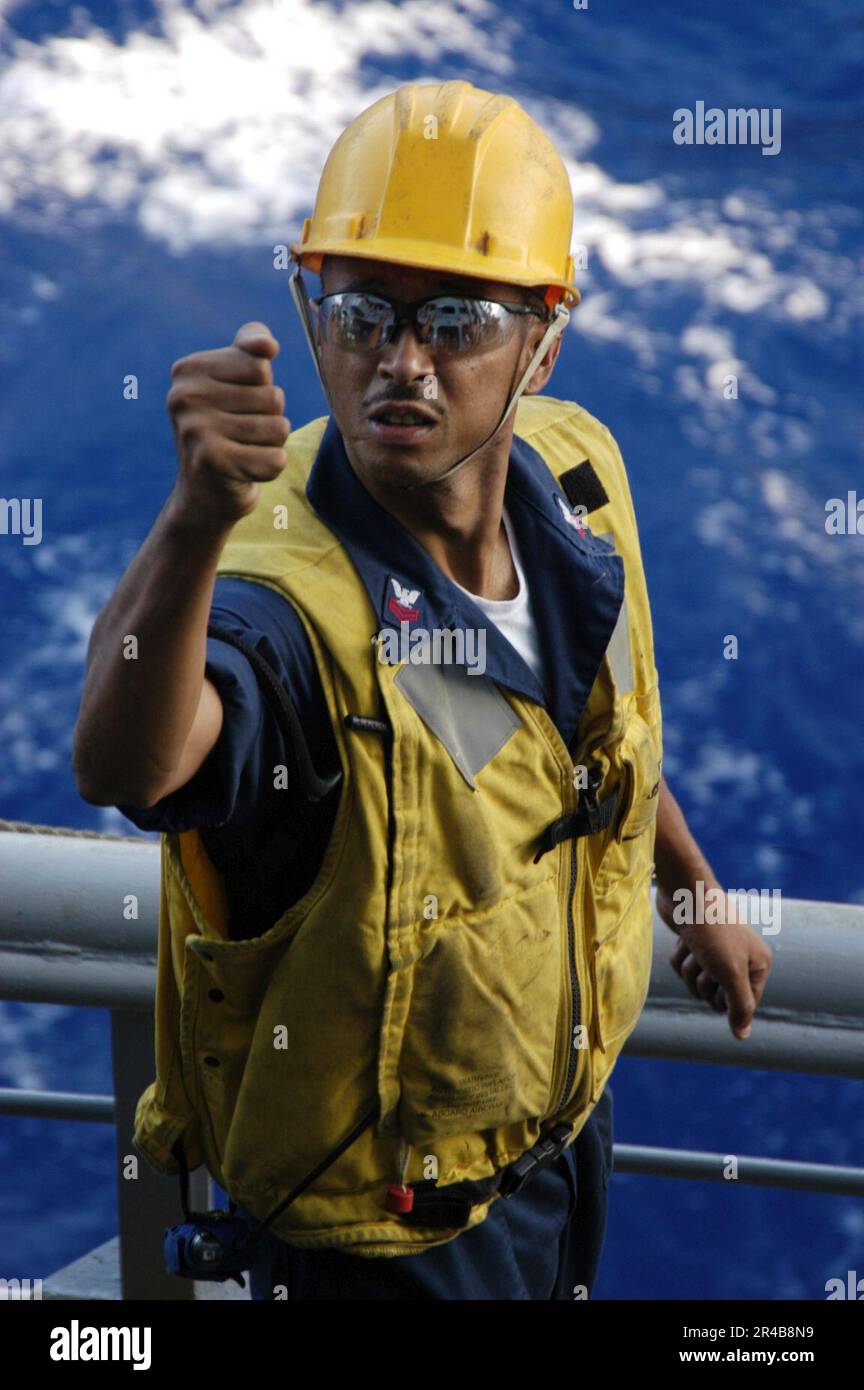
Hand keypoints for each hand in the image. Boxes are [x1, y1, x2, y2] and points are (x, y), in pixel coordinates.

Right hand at [166, 321, 290, 527]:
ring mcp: (194, 429)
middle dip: (269, 418)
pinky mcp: (212, 462)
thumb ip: (252, 345)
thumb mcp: (238, 378)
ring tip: (245, 451)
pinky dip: (270, 468)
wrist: (206, 492)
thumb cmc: (229, 426)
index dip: (262, 389)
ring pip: (278, 428)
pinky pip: (275, 459)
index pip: (260, 366)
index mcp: (188, 369)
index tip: (236, 406)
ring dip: (271, 444)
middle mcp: (184, 396)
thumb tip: (267, 345)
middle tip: (241, 435)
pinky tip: (246, 471)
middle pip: (272, 397)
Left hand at [657, 879, 772, 1039]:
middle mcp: (741, 958)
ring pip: (696, 982)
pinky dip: (679, 957)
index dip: (725, 998)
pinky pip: (683, 967)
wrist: (686, 894)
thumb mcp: (730, 973)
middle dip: (704, 983)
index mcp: (759, 964)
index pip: (742, 1005)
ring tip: (694, 947)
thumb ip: (739, 1007)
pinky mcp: (694, 943)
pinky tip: (684, 940)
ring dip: (689, 969)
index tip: (721, 979)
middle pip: (716, 995)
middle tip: (707, 960)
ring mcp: (716, 950)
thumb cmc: (713, 933)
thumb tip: (742, 1036)